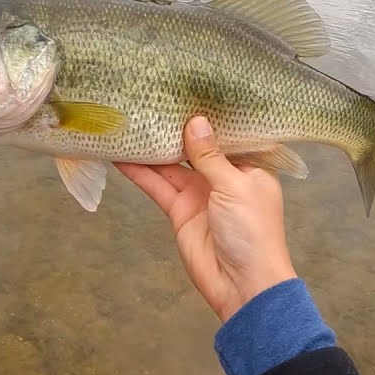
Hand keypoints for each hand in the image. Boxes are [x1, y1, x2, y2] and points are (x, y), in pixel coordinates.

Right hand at [116, 117, 296, 321]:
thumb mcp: (234, 186)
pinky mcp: (180, 211)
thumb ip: (210, 156)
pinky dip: (140, 172)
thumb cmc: (253, 232)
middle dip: (175, 128)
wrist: (243, 285)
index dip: (208, 115)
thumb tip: (195, 122)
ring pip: (171, 165)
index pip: (226, 134)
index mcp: (250, 166)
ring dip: (151, 148)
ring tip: (128, 121)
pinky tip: (121, 155)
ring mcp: (200, 193)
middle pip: (195, 147)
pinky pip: (158, 186)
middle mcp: (224, 176)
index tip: (187, 89)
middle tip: (150, 100)